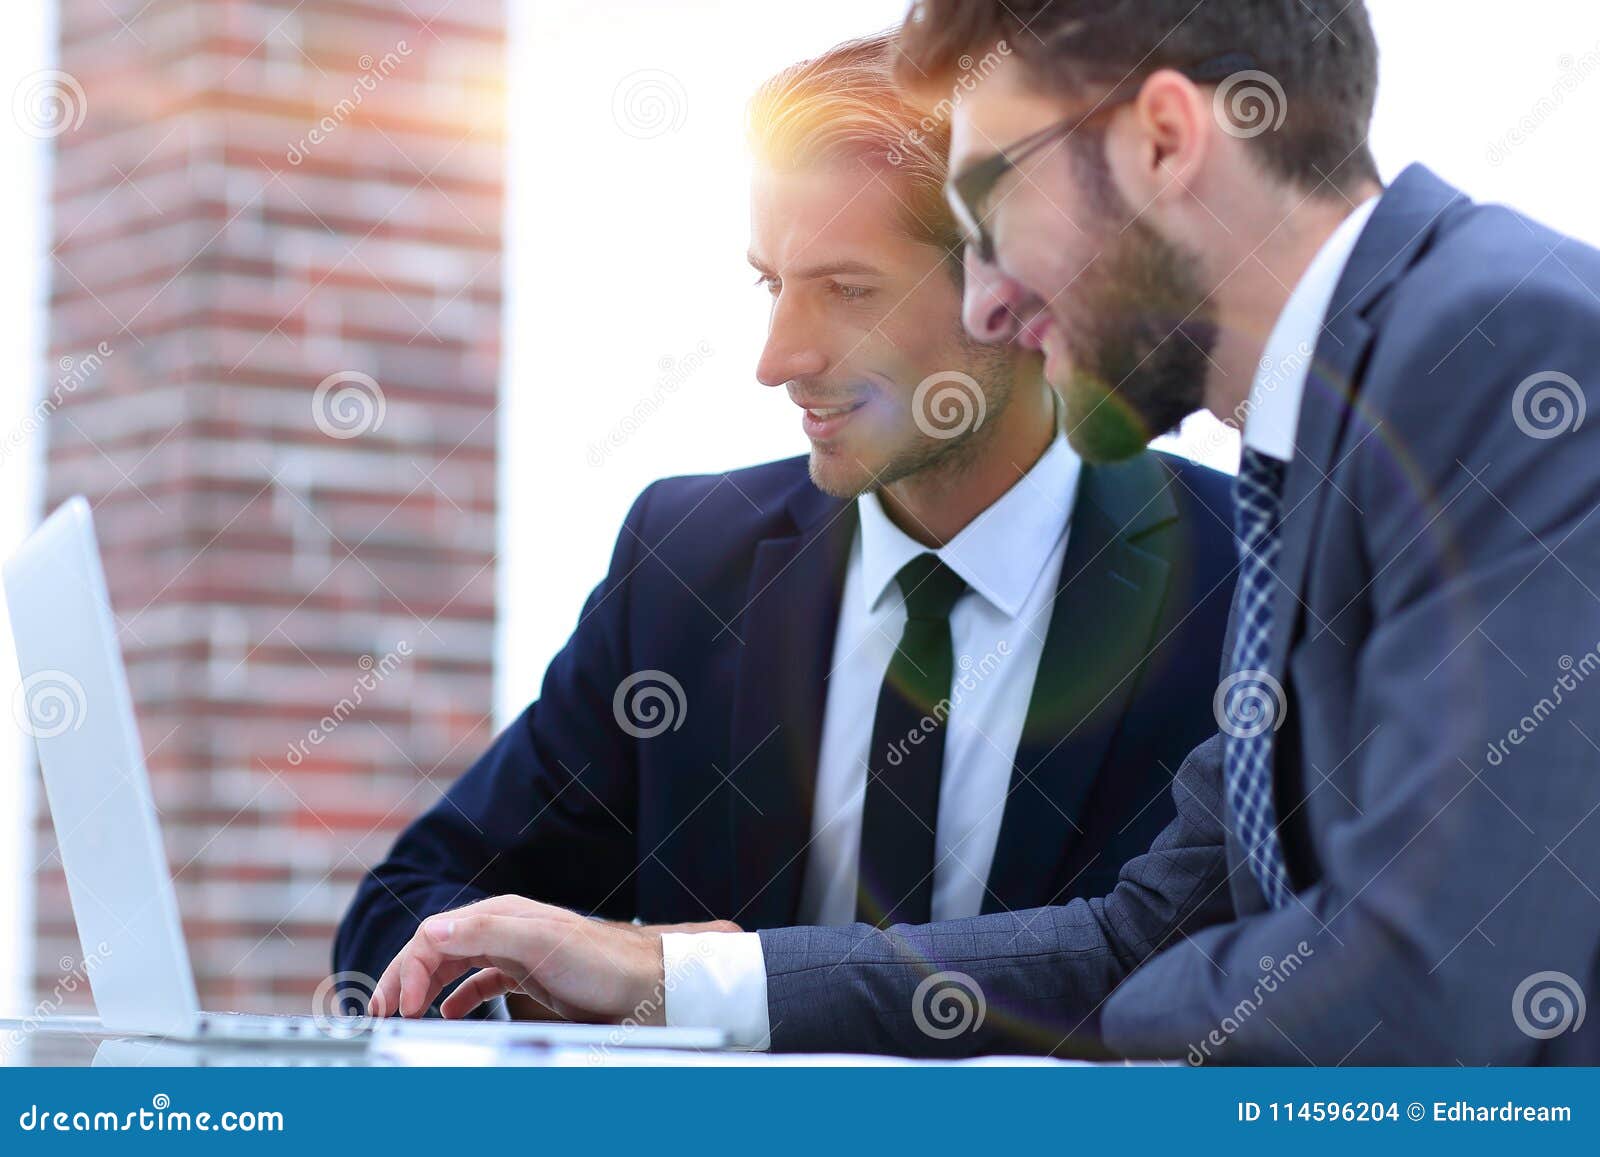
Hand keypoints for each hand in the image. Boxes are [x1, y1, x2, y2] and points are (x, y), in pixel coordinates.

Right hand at [366, 895, 738, 1022]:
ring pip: (452, 964)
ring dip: (422, 986)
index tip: (399, 1007)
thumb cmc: (601, 961)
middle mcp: (503, 928)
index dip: (407, 969)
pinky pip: (477, 981)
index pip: (433, 935)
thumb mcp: (541, 941)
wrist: (647, 984)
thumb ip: (487, 931)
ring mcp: (514, 951)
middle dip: (402, 978)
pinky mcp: (527, 975)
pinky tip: (446, 1012)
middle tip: (382, 1013)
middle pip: (436, 948)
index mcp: (500, 915)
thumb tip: (433, 930)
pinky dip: (455, 996)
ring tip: (402, 1013)